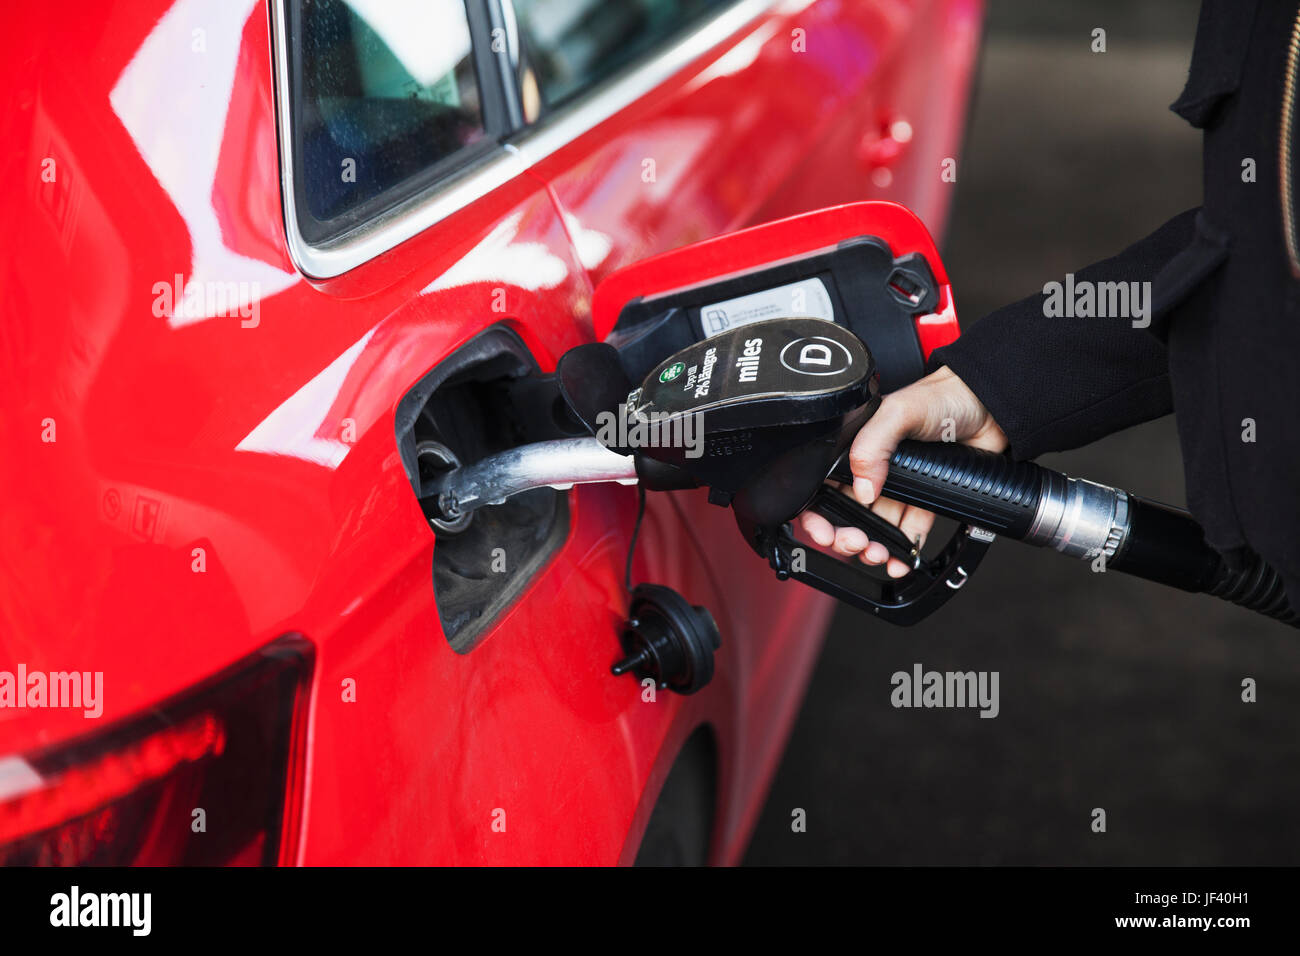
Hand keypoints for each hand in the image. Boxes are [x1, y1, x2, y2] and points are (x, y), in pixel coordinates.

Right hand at [800, 365, 1008, 576]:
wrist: (989, 406)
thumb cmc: (942, 396)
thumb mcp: (898, 413)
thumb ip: (872, 446)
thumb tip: (862, 489)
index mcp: (856, 445)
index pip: (826, 483)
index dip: (818, 511)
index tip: (823, 530)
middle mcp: (873, 467)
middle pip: (847, 511)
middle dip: (845, 535)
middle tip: (855, 544)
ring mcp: (899, 484)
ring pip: (876, 525)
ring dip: (873, 546)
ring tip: (878, 554)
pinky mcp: (925, 496)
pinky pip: (909, 529)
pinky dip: (903, 548)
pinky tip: (900, 559)